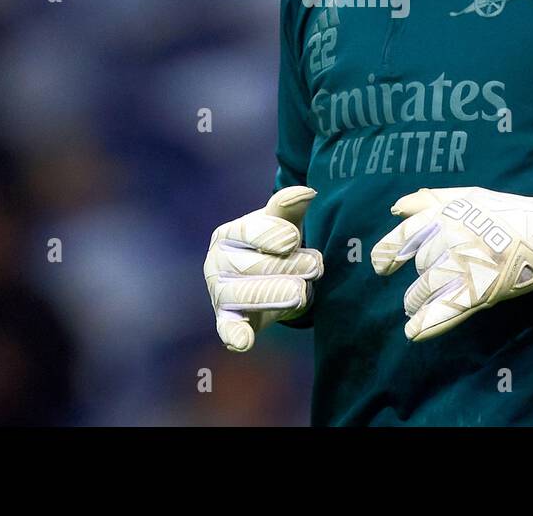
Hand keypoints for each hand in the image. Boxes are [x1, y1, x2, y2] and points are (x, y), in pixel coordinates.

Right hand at [204, 185, 323, 351]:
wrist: (273, 279)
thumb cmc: (277, 244)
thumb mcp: (284, 222)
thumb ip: (290, 207)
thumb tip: (306, 192)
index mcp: (228, 234)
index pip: (246, 233)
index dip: (271, 236)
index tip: (294, 239)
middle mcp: (217, 263)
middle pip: (250, 266)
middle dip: (287, 266)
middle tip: (315, 266)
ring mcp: (220, 293)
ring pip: (243, 295)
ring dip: (276, 294)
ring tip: (303, 290)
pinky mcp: (229, 321)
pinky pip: (228, 329)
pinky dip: (234, 334)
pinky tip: (244, 341)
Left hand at [371, 184, 532, 341]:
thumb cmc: (506, 213)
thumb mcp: (467, 197)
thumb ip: (428, 200)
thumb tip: (395, 208)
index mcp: (442, 216)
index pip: (401, 239)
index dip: (386, 255)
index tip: (382, 268)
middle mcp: (448, 238)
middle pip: (419, 268)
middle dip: (416, 282)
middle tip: (417, 293)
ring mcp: (464, 265)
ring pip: (426, 289)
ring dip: (418, 301)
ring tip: (416, 308)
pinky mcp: (480, 290)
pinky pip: (446, 310)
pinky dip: (427, 324)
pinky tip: (413, 333)